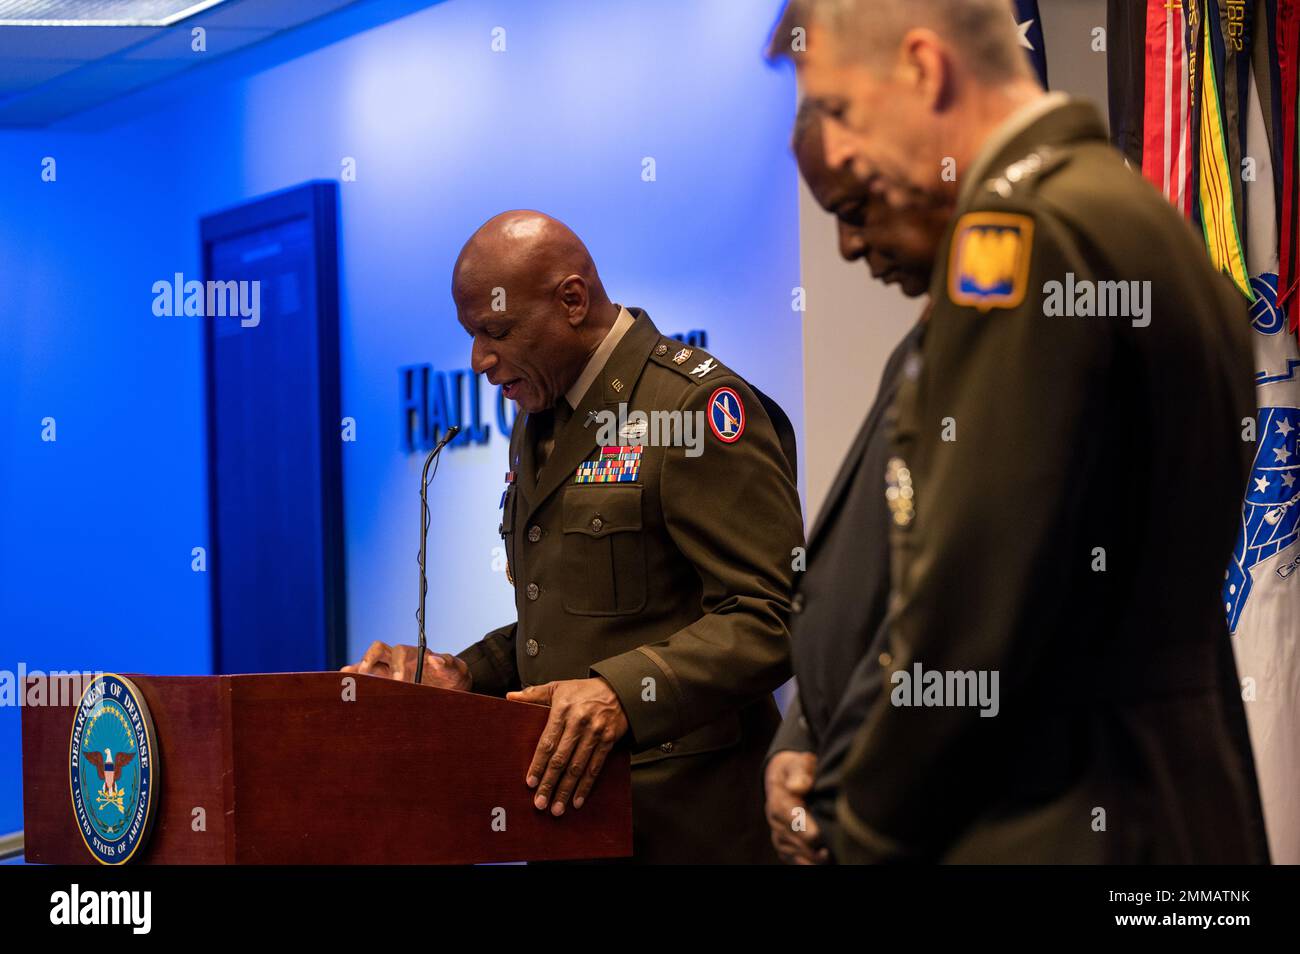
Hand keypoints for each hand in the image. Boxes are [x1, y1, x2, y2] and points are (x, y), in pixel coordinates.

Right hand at [341, 640, 471, 690]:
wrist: (453, 687)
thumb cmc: (453, 676)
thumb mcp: (456, 670)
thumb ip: (448, 663)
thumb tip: (435, 659)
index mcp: (414, 653)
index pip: (398, 651)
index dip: (397, 664)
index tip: (401, 680)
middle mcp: (399, 660)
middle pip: (377, 652)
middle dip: (369, 662)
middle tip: (367, 679)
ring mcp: (390, 671)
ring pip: (369, 665)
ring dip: (357, 669)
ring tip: (345, 678)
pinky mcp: (387, 683)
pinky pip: (368, 679)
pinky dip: (356, 679)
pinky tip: (345, 686)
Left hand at [506, 678, 628, 815]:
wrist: (619, 690)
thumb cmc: (584, 690)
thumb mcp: (558, 687)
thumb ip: (533, 694)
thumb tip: (510, 697)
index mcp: (563, 709)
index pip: (547, 742)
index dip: (538, 764)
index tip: (530, 783)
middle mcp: (579, 722)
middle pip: (561, 759)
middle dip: (549, 783)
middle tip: (540, 803)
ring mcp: (595, 733)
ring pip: (577, 767)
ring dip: (566, 790)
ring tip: (557, 808)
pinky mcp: (608, 741)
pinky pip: (595, 768)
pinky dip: (586, 786)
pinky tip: (577, 800)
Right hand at [765, 750, 828, 864]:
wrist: (783, 779)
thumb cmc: (797, 769)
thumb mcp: (799, 763)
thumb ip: (800, 771)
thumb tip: (798, 786)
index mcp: (779, 800)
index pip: (791, 818)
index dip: (804, 828)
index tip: (817, 836)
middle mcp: (775, 821)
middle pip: (795, 840)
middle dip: (811, 848)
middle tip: (829, 853)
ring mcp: (779, 835)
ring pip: (795, 853)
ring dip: (811, 859)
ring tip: (829, 859)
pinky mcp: (784, 846)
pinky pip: (795, 860)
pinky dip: (808, 863)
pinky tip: (824, 862)